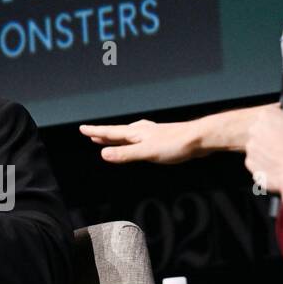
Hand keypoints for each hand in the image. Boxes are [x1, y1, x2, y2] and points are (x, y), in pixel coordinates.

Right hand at [79, 118, 210, 164]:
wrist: (200, 139)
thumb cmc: (176, 144)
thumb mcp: (147, 152)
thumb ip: (126, 154)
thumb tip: (103, 154)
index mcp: (136, 133)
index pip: (111, 132)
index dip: (95, 132)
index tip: (83, 129)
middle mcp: (143, 131)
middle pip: (118, 132)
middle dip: (105, 134)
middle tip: (92, 134)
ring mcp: (153, 134)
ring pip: (130, 135)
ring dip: (119, 137)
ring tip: (112, 138)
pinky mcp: (162, 139)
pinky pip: (141, 139)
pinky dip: (133, 141)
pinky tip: (141, 143)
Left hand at [243, 103, 282, 202]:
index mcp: (266, 115)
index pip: (270, 114)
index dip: (280, 121)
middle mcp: (255, 129)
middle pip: (262, 130)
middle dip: (272, 135)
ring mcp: (251, 147)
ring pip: (259, 146)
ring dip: (268, 150)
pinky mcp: (251, 163)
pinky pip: (257, 160)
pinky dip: (265, 163)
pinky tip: (278, 165)